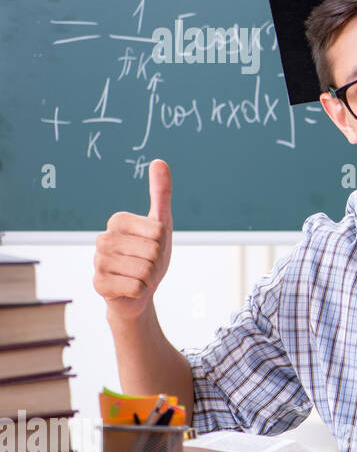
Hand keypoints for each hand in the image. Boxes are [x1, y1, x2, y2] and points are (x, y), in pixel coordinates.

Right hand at [93, 159, 173, 321]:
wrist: (140, 290)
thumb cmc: (151, 255)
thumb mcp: (162, 223)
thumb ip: (161, 192)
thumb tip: (159, 161)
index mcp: (117, 220)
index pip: (159, 230)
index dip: (164, 243)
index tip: (153, 246)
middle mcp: (103, 238)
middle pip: (153, 250)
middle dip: (157, 262)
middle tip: (147, 264)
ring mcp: (98, 261)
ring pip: (144, 269)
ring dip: (150, 277)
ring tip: (140, 275)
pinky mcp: (98, 283)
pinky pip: (135, 286)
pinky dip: (141, 290)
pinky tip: (131, 288)